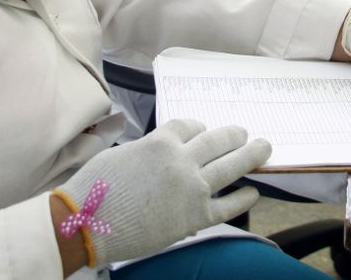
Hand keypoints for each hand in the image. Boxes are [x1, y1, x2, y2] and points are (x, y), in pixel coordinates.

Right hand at [54, 119, 270, 267]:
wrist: (86, 224)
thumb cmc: (95, 188)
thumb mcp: (122, 153)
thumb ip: (149, 148)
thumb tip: (162, 151)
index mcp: (161, 142)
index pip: (191, 126)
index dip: (199, 127)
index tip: (203, 131)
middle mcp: (182, 161)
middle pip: (218, 140)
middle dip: (235, 135)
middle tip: (245, 134)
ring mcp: (192, 189)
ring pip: (231, 165)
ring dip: (251, 154)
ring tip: (264, 148)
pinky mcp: (196, 217)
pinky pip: (229, 205)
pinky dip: (244, 197)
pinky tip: (253, 192)